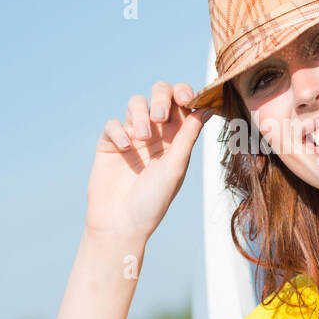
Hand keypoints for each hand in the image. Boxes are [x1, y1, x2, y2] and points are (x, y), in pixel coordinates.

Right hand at [86, 81, 211, 239]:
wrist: (121, 224)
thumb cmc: (153, 201)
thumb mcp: (175, 167)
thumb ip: (188, 136)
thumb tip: (208, 108)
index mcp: (176, 138)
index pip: (182, 104)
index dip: (186, 94)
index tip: (187, 98)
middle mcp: (155, 133)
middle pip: (160, 94)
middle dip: (161, 97)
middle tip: (160, 116)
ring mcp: (131, 136)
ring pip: (136, 103)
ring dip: (140, 114)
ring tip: (142, 137)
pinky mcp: (109, 143)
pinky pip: (113, 124)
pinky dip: (118, 130)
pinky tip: (124, 148)